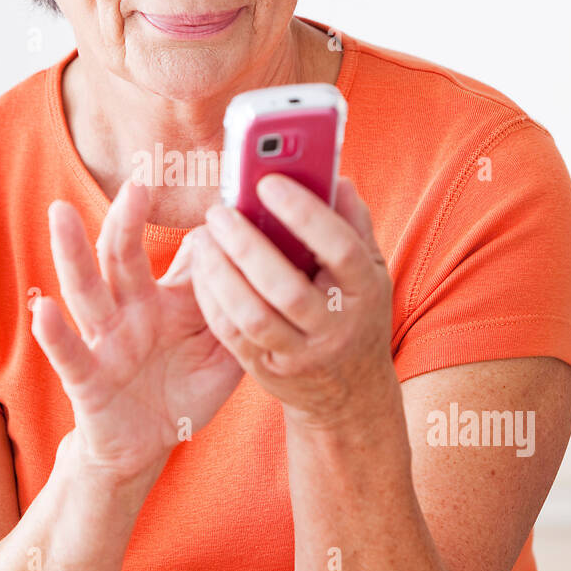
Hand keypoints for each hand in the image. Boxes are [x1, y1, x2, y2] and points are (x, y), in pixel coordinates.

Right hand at [30, 177, 243, 484]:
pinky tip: (41, 309)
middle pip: (120, 256)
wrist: (146, 448)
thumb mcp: (217, 342)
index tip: (175, 174)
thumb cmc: (182, 388)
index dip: (163, 218)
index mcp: (158, 299)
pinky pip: (70, 354)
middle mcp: (126, 311)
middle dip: (124, 219)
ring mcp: (103, 342)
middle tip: (136, 183)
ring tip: (60, 214)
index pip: (160, 248)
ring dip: (72, 252)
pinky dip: (54, 333)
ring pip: (86, 291)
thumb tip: (243, 246)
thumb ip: (228, 299)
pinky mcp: (87, 379)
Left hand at [188, 174, 393, 429]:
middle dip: (248, 245)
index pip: (341, 250)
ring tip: (204, 237)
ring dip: (221, 273)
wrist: (348, 392)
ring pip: (253, 316)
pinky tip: (202, 269)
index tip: (267, 181)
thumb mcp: (368, 270)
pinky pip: (231, 335)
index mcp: (365, 293)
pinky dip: (211, 299)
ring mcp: (299, 355)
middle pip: (287, 289)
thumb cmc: (354, 312)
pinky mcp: (266, 371)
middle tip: (220, 211)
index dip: (304, 214)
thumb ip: (354, 223)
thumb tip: (336, 178)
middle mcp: (334, 328)